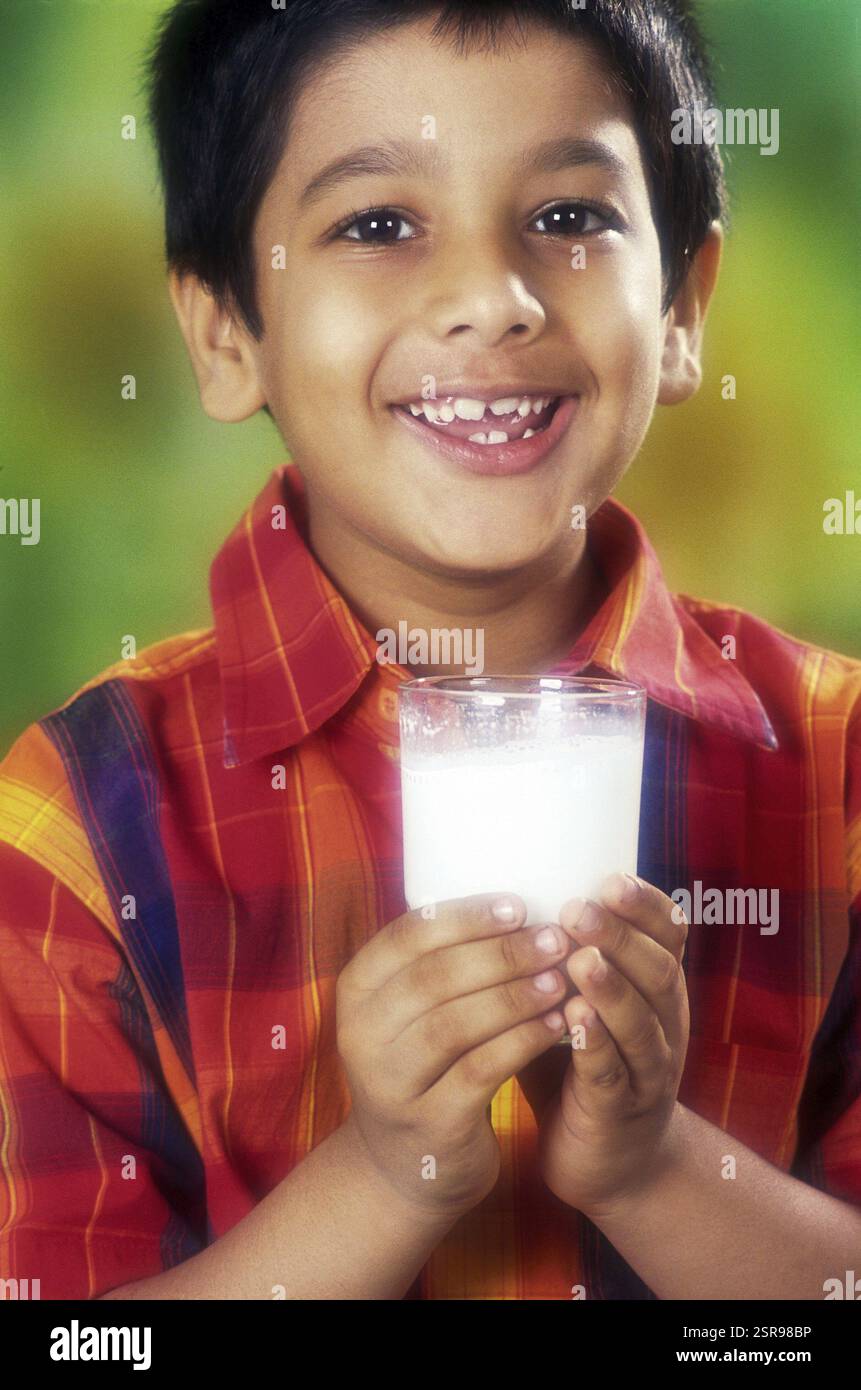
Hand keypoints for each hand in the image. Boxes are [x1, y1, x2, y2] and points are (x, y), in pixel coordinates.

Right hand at [336, 893, 570, 1217]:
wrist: (406, 1166)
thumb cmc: (424, 1064)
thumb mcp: (410, 1011)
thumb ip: (442, 962)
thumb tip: (519, 902)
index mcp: (357, 991)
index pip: (407, 936)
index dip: (466, 916)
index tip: (520, 905)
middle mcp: (362, 1035)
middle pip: (434, 978)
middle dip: (501, 953)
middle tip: (554, 937)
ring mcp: (391, 1084)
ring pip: (456, 1025)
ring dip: (515, 996)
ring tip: (562, 977)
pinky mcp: (430, 1124)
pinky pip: (481, 1072)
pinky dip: (523, 1042)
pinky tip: (560, 1024)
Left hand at [517, 874, 689, 1218]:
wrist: (609, 1162)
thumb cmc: (577, 1064)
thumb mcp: (572, 1001)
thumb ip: (553, 958)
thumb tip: (495, 896)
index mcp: (656, 989)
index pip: (669, 935)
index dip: (646, 905)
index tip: (610, 877)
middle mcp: (665, 1024)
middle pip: (659, 972)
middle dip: (620, 937)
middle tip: (579, 909)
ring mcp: (649, 1071)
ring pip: (643, 1025)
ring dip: (611, 989)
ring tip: (581, 959)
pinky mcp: (622, 1113)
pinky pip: (614, 1076)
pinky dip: (597, 1047)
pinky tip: (573, 1022)